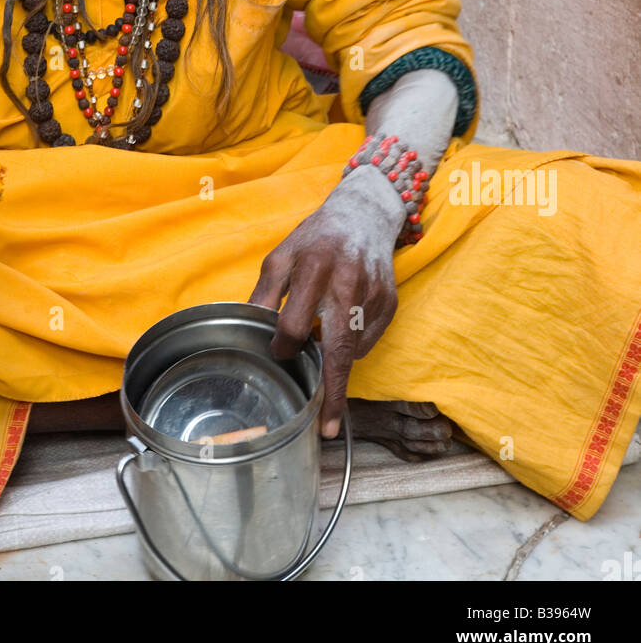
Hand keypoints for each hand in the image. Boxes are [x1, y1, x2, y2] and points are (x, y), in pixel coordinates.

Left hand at [250, 165, 404, 436]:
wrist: (364, 214)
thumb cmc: (315, 238)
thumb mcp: (281, 255)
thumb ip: (264, 292)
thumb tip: (251, 329)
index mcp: (313, 267)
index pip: (296, 323)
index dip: (284, 345)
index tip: (280, 352)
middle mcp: (348, 281)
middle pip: (339, 347)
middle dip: (332, 390)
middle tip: (323, 428)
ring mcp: (374, 294)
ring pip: (355, 348)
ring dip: (337, 365)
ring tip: (322, 363)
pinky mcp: (391, 302)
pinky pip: (369, 340)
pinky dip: (353, 346)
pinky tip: (341, 328)